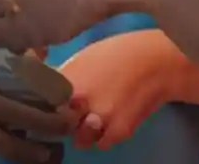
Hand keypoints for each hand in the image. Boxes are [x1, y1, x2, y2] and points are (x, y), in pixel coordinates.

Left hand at [57, 30, 198, 150]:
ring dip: (82, 132)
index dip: (43, 105)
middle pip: (58, 125)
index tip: (47, 102)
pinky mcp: (119, 132)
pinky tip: (107, 122)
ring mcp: (99, 121)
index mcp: (66, 82)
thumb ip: (63, 78)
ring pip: (79, 140)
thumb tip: (46, 86)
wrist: (156, 62)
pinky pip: (102, 144)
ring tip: (89, 118)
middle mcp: (79, 104)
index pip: (43, 104)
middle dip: (61, 120)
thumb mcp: (82, 59)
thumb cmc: (117, 53)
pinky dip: (102, 137)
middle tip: (68, 111)